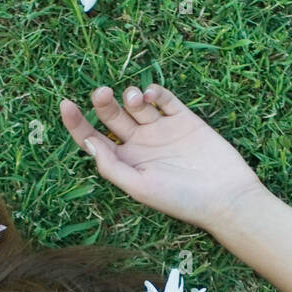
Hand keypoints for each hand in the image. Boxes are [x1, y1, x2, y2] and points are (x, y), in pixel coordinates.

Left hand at [59, 83, 268, 233]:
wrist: (225, 196)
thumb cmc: (181, 199)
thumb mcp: (139, 187)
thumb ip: (112, 166)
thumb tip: (89, 143)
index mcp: (124, 162)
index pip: (92, 139)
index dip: (77, 123)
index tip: (66, 104)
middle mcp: (139, 145)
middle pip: (112, 117)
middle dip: (104, 102)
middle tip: (102, 93)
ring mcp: (161, 130)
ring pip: (136, 104)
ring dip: (130, 96)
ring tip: (135, 98)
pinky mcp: (184, 119)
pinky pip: (164, 99)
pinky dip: (155, 92)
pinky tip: (151, 94)